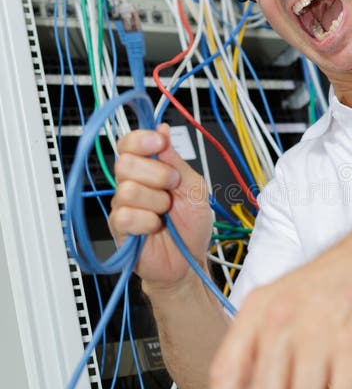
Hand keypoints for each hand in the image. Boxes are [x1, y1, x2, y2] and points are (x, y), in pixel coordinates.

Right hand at [109, 123, 212, 288]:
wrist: (189, 260)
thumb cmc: (191, 225)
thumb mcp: (195, 187)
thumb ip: (176, 160)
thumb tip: (161, 129)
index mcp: (148, 169)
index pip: (129, 143)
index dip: (141, 139)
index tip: (159, 142)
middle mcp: (132, 183)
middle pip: (125, 162)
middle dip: (157, 174)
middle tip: (172, 188)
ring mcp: (123, 205)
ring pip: (127, 189)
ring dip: (156, 202)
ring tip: (165, 213)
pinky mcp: (119, 227)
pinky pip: (125, 215)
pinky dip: (147, 222)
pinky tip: (155, 227)